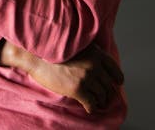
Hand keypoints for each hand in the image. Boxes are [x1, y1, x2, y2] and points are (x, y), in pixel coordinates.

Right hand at [3, 42, 123, 113]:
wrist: (37, 56)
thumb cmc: (54, 51)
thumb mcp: (77, 45)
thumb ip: (91, 54)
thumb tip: (100, 67)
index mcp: (96, 53)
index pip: (115, 69)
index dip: (117, 79)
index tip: (116, 84)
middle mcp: (94, 65)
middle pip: (109, 85)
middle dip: (107, 93)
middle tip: (104, 98)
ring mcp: (87, 77)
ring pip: (102, 96)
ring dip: (100, 101)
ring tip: (96, 103)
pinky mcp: (78, 89)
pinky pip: (92, 104)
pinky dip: (92, 108)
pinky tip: (89, 108)